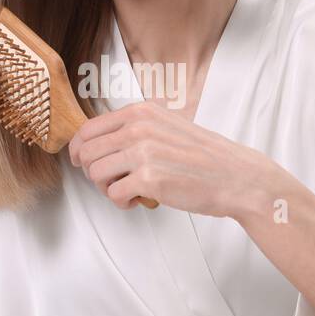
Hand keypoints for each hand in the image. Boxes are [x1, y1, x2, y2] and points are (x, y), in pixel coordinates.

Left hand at [67, 101, 274, 215]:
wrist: (235, 176)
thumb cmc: (203, 156)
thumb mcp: (167, 126)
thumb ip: (135, 129)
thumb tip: (100, 144)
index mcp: (141, 113)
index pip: (89, 129)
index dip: (79, 150)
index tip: (81, 162)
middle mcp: (138, 128)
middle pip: (86, 153)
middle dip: (94, 172)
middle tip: (113, 181)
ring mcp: (143, 153)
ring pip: (96, 174)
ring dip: (107, 189)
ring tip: (128, 191)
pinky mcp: (149, 179)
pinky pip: (114, 195)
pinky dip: (122, 202)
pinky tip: (139, 200)